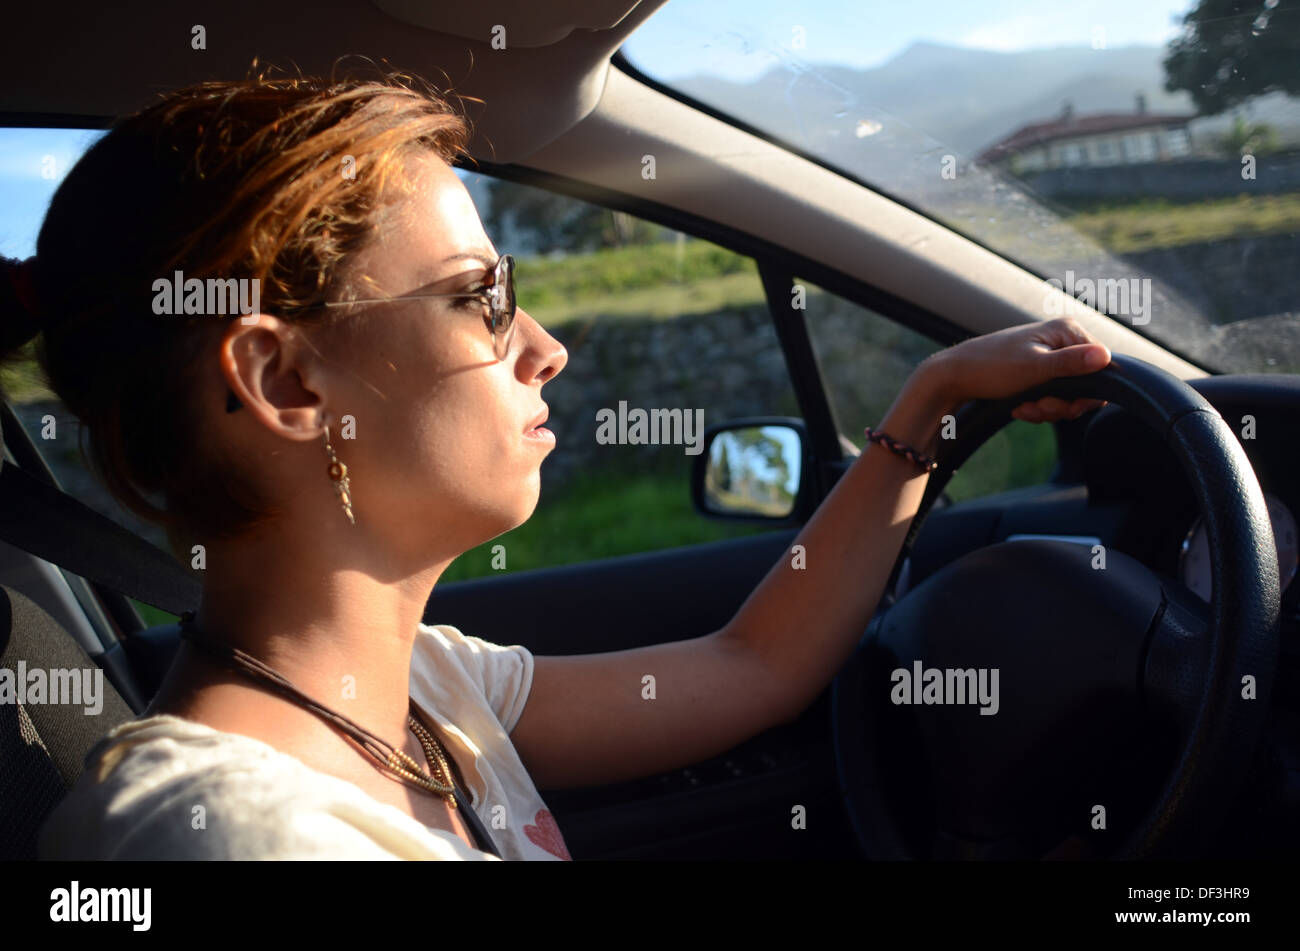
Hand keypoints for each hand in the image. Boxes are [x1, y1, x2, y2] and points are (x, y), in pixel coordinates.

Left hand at [915, 318, 1111, 423]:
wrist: (953, 377)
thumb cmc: (990, 368)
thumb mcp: (1033, 368)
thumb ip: (1070, 364)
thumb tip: (1105, 356)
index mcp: (1067, 331)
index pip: (1102, 368)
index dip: (1086, 394)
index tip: (1063, 406)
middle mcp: (1062, 340)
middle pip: (1086, 385)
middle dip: (1062, 404)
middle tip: (1038, 407)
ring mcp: (1050, 356)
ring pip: (1068, 395)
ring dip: (1047, 408)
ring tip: (1024, 407)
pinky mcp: (1038, 372)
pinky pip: (1051, 396)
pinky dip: (1037, 407)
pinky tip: (1019, 407)